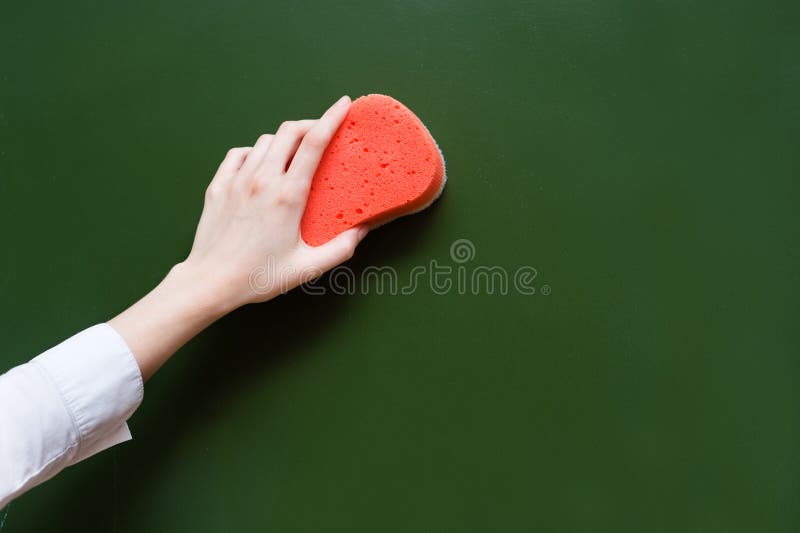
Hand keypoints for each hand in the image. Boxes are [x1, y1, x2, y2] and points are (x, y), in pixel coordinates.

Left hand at [109, 95, 367, 380]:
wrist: (211, 282)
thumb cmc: (259, 276)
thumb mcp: (307, 268)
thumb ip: (340, 248)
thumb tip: (363, 230)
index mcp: (288, 195)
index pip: (313, 143)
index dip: (331, 118)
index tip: (343, 104)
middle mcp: (262, 180)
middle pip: (289, 132)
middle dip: (309, 124)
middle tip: (321, 132)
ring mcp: (237, 180)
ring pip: (264, 141)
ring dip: (282, 141)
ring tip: (292, 155)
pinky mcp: (218, 185)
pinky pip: (239, 154)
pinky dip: (254, 153)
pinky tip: (259, 165)